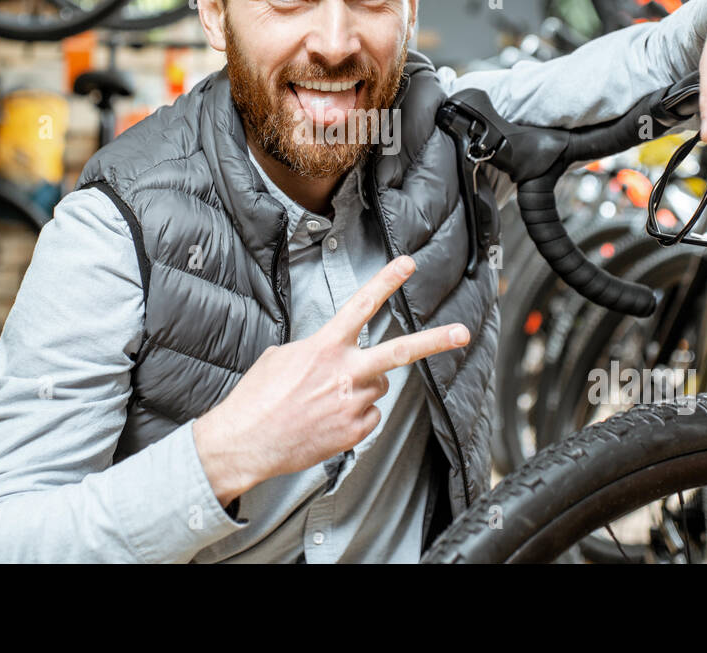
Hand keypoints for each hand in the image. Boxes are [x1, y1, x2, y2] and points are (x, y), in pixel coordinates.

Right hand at [192, 255, 468, 507]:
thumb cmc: (257, 399)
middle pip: (399, 352)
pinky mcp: (354, 431)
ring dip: (361, 388)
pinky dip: (355, 416)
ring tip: (326, 400)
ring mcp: (352, 404)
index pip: (361, 306)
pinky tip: (328, 420)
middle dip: (434, 341)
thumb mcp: (281, 358)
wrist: (245, 442)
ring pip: (377, 387)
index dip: (386, 281)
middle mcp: (345, 373)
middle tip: (462, 333)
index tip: (408, 264)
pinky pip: (369, 416)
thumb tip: (333, 356)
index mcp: (325, 347)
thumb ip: (316, 351)